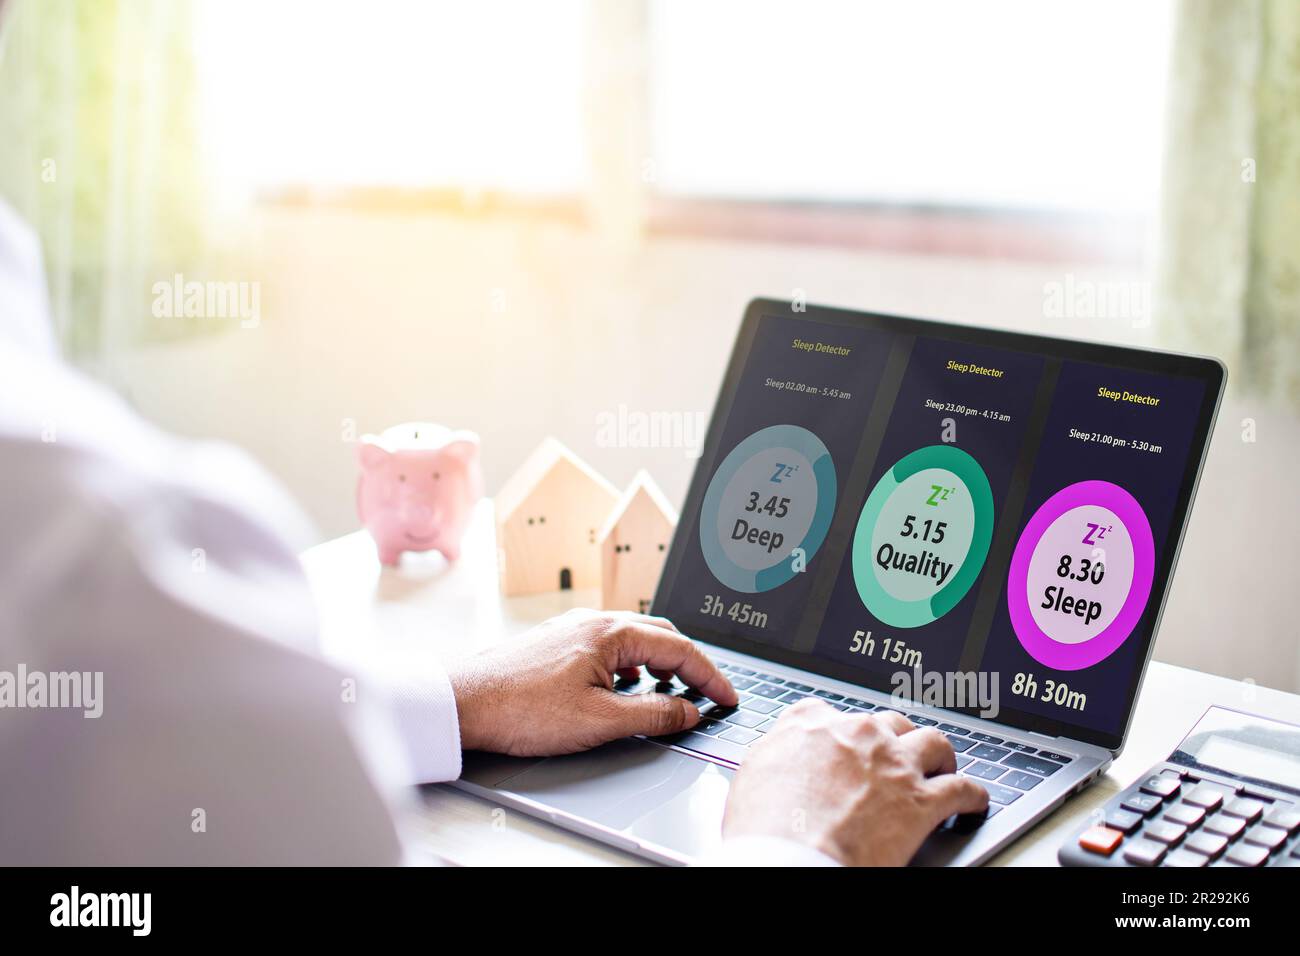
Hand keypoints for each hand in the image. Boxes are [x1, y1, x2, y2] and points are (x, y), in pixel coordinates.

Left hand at [447, 608, 736, 756]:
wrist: (463, 703)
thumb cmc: (520, 709)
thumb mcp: (599, 721)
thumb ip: (653, 715)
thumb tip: (688, 712)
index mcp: (611, 633)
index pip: (679, 649)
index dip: (710, 676)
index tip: (727, 698)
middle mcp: (593, 622)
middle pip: (660, 636)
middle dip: (689, 664)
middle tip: (707, 694)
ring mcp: (573, 629)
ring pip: (633, 640)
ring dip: (658, 664)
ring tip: (669, 694)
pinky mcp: (556, 643)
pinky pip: (608, 646)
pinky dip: (630, 665)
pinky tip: (622, 689)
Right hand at [723, 700, 988, 865]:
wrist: (789, 858)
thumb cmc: (763, 828)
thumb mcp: (751, 777)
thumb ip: (773, 756)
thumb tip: (777, 761)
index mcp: (809, 726)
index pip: (826, 711)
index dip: (839, 728)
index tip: (843, 741)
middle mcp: (855, 735)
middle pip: (887, 723)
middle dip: (893, 740)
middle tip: (895, 758)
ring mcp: (892, 764)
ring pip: (932, 743)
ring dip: (939, 756)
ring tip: (942, 767)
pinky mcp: (921, 800)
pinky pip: (961, 789)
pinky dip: (971, 796)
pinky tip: (973, 802)